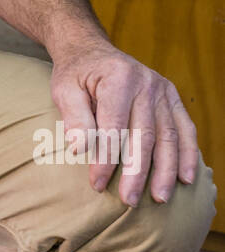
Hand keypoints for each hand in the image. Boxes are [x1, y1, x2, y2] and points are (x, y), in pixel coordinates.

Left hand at [49, 38, 197, 205]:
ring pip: (168, 136)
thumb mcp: (64, 89)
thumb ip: (73, 117)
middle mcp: (145, 82)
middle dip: (137, 172)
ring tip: (160, 198)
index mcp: (118, 78)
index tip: (97, 184)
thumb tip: (80, 148)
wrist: (91, 51)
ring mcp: (162, 90)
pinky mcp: (172, 97)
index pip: (114, 127)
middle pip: (144, 135)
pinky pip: (184, 128)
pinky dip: (188, 154)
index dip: (106, 159)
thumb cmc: (75, 75)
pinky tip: (186, 178)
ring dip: (166, 170)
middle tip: (129, 200)